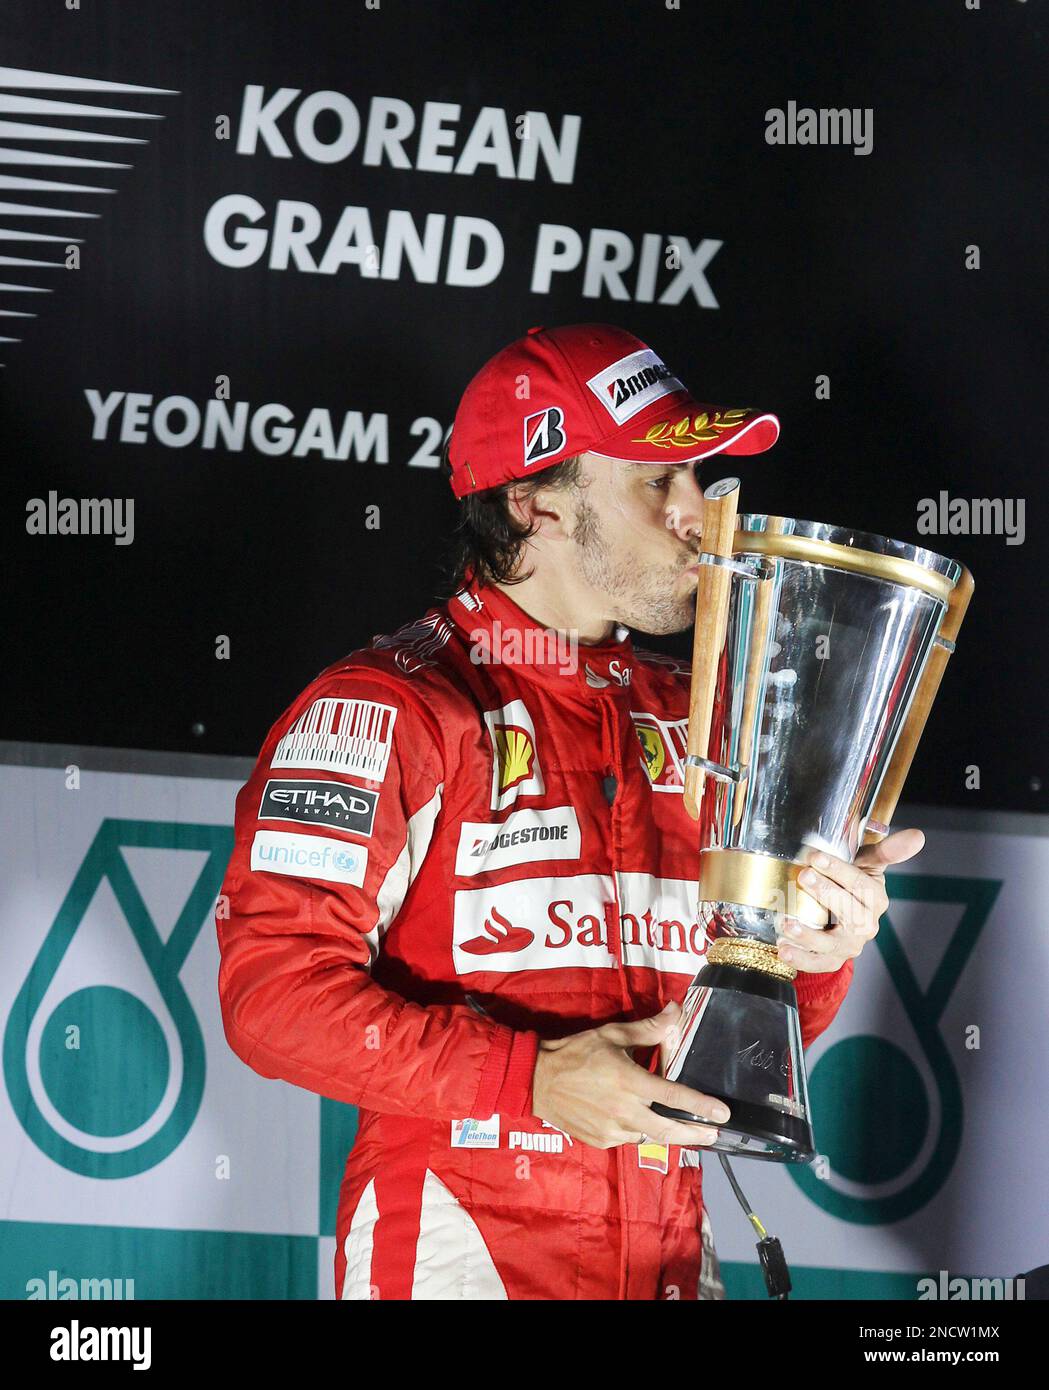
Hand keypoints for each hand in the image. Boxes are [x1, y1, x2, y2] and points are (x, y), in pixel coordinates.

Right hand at [531, 1002, 730, 1149]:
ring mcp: (612, 1130)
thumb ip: (648, 1029)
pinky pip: (629, 1139)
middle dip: (695, 1134)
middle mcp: (624, 1111)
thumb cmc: (576, 1053)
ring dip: (668, 1134)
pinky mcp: (601, 1141)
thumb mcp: (612, 1035)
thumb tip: (676, 1012)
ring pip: (650, 1137)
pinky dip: (640, 1132)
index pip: (674, 1096)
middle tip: (712, 1135)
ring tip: (684, 1131)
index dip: (701, 1106)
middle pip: (669, 1130)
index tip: (722, 1114)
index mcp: (630, 1082)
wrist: (537, 1080)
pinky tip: (643, 1124)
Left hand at [778, 827, 925, 974]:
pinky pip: (818, 963)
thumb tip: (918, 835)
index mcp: (875, 899)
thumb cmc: (853, 885)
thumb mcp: (867, 865)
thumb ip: (886, 850)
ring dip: (808, 935)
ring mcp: (849, 945)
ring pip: (832, 943)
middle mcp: (866, 924)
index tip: (816, 856)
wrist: (842, 919)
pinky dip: (801, 959)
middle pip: (848, 912)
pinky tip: (783, 949)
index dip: (839, 870)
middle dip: (825, 893)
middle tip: (803, 876)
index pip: (861, 884)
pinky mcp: (832, 960)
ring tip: (786, 924)